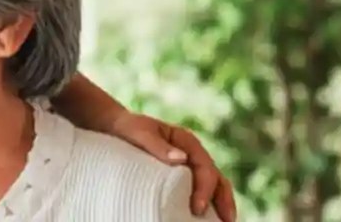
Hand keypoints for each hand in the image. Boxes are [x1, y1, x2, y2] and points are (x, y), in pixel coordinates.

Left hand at [109, 111, 236, 220]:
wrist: (117, 128)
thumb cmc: (128, 129)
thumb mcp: (140, 132)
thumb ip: (157, 144)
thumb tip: (182, 159)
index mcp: (187, 142)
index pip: (205, 167)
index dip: (205, 189)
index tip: (198, 208)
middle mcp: (193, 156)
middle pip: (217, 179)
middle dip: (223, 201)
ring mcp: (189, 168)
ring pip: (214, 188)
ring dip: (221, 206)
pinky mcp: (182, 179)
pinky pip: (199, 193)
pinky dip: (208, 206)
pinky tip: (208, 221)